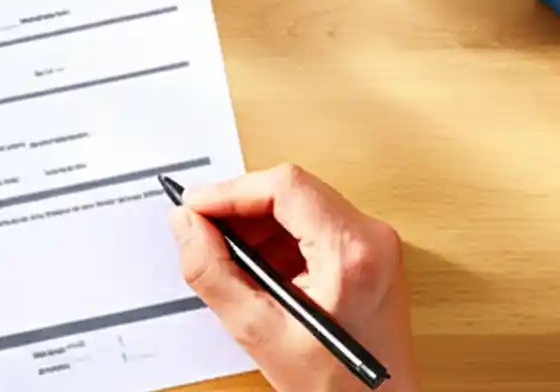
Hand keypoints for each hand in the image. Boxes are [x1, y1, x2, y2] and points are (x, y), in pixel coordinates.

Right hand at [169, 164, 417, 391]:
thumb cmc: (338, 387)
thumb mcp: (261, 332)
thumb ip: (213, 272)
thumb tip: (186, 225)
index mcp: (351, 253)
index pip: (283, 187)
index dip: (230, 191)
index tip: (196, 207)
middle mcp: (371, 237)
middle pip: (290, 190)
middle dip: (239, 208)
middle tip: (203, 232)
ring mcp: (373, 242)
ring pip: (298, 203)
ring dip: (256, 224)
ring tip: (230, 261)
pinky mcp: (367, 251)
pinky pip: (311, 223)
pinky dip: (277, 238)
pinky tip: (259, 270)